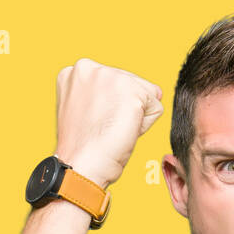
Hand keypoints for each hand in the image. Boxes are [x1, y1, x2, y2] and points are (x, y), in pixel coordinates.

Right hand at [53, 58, 164, 188]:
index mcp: (77, 71)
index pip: (114, 81)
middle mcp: (92, 67)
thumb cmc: (83, 146)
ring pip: (145, 95)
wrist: (80, 166)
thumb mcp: (84, 107)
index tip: (92, 121)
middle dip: (123, 108)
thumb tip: (138, 94)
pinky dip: (144, 126)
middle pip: (131, 84)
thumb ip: (101, 92)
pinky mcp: (133, 93)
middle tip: (102, 128)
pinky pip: (155, 109)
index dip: (108, 105)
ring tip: (111, 130)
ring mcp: (113, 77)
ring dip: (134, 116)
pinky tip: (121, 133)